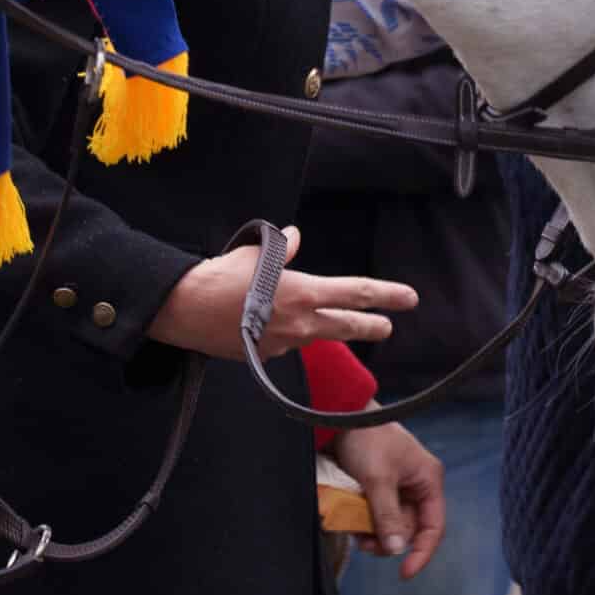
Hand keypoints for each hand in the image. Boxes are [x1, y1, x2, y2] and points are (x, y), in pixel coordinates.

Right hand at [147, 227, 417, 360]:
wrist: (185, 310)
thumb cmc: (221, 277)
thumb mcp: (256, 254)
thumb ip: (282, 248)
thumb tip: (295, 237)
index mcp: (304, 292)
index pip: (357, 293)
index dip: (387, 295)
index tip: (409, 299)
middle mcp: (301, 322)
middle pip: (347, 325)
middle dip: (371, 326)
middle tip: (388, 328)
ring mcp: (284, 344)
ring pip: (314, 335)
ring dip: (325, 329)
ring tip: (331, 322)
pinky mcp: (265, 357)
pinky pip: (284, 343)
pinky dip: (285, 332)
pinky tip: (271, 323)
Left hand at [327, 422, 446, 577]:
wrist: (339, 415)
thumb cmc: (367, 439)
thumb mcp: (378, 479)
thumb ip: (387, 516)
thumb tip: (396, 550)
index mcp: (427, 480)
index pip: (433, 527)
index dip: (422, 552)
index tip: (404, 573)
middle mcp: (416, 486)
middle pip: (408, 530)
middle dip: (387, 540)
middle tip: (363, 541)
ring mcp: (396, 488)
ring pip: (389, 526)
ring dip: (372, 533)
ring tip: (353, 530)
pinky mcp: (377, 489)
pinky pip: (374, 516)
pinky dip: (363, 522)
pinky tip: (350, 519)